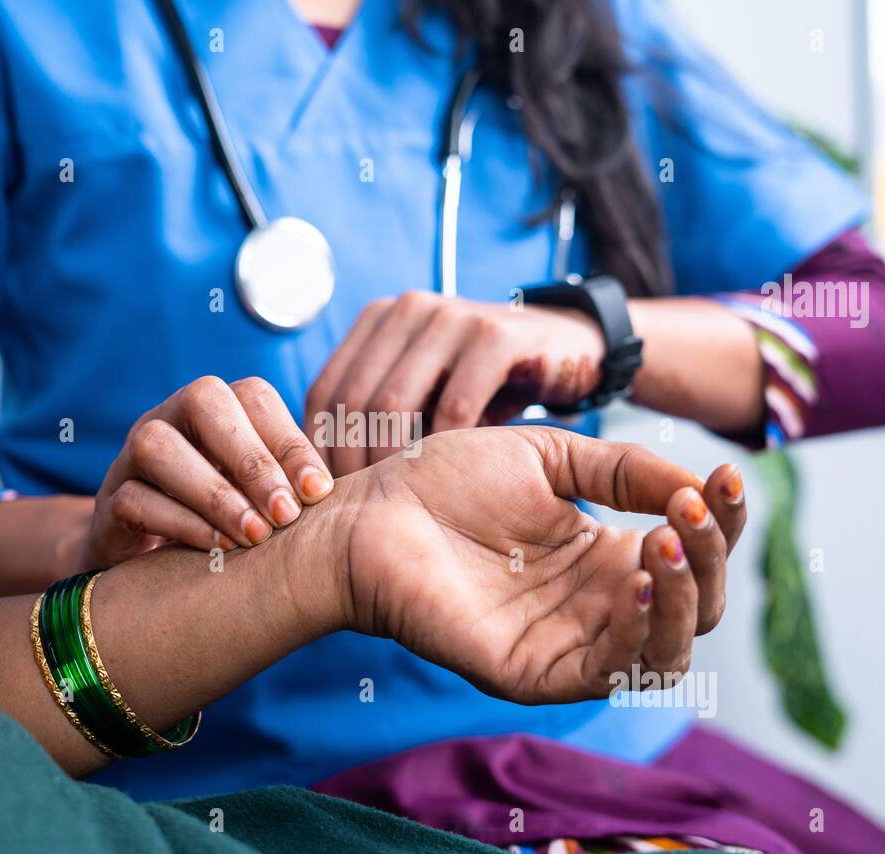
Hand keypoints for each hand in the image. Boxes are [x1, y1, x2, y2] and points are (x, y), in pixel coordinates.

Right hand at [82, 376, 334, 568]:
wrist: (150, 563)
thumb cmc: (228, 521)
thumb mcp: (266, 497)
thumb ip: (301, 486)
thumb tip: (367, 496)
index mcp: (220, 407)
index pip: (254, 395)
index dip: (288, 438)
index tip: (320, 492)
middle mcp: (173, 416)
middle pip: (204, 400)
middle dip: (250, 457)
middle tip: (285, 514)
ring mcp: (132, 453)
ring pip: (160, 446)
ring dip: (213, 492)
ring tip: (253, 537)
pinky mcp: (109, 498)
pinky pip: (134, 497)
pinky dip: (178, 523)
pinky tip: (217, 549)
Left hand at [305, 291, 604, 475]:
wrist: (565, 347)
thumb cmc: (485, 382)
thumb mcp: (427, 391)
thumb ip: (380, 415)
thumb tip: (322, 480)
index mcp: (379, 319)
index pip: (325, 390)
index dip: (318, 450)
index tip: (327, 499)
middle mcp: (408, 309)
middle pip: (353, 399)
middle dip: (350, 463)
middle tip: (359, 513)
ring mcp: (450, 317)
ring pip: (394, 402)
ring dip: (390, 462)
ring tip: (397, 504)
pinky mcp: (495, 336)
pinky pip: (455, 405)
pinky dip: (446, 449)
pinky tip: (449, 482)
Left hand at [330, 426, 745, 703]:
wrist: (367, 512)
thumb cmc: (443, 481)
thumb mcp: (548, 457)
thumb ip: (624, 469)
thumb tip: (698, 488)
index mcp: (601, 558)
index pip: (689, 555)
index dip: (720, 522)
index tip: (728, 476)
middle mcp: (593, 606)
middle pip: (692, 607)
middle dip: (708, 556)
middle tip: (692, 506)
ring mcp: (565, 644)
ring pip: (665, 649)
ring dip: (684, 596)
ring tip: (668, 540)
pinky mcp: (530, 673)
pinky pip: (608, 671)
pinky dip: (637, 631)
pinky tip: (635, 576)